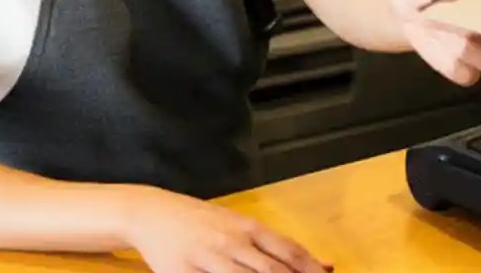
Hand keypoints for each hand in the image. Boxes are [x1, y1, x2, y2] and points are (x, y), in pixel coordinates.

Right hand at [122, 186, 331, 272]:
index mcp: (249, 228)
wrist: (153, 213)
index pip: (289, 252)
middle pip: (271, 271)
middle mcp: (232, 242)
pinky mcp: (183, 272)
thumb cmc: (204, 222)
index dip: (310, 271)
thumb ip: (279, 248)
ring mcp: (207, 257)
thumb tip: (327, 266)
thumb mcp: (242, 226)